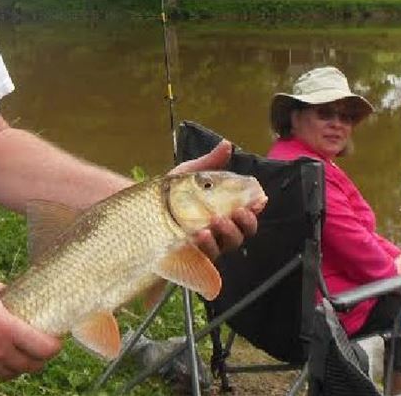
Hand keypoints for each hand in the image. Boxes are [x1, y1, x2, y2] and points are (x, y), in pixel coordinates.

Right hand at [0, 274, 61, 384]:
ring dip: (17, 364)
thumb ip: (6, 292)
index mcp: (6, 329)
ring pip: (12, 374)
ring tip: (13, 350)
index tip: (56, 339)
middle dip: (40, 357)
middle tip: (39, 346)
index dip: (55, 346)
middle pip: (32, 366)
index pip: (44, 349)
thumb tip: (18, 295)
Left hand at [168, 141, 262, 258]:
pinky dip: (207, 245)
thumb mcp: (191, 175)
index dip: (256, 210)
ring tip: (217, 220)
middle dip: (245, 224)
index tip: (257, 201)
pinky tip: (201, 234)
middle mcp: (219, 233)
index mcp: (224, 213)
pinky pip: (205, 256)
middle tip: (238, 211)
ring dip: (227, 233)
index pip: (247, 216)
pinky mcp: (192, 256)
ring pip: (227, 246)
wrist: (143, 209)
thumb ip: (210, 163)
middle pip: (242, 234)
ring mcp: (206, 246)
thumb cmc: (172, 194)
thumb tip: (227, 145)